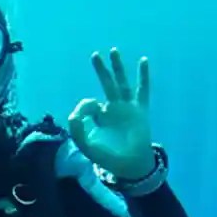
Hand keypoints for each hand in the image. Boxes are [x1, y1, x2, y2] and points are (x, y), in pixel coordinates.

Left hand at [69, 48, 155, 180]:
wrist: (130, 165)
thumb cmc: (108, 157)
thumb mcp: (87, 147)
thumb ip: (77, 133)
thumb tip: (73, 116)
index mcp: (99, 117)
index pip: (88, 104)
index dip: (83, 108)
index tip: (80, 118)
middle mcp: (113, 109)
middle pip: (106, 84)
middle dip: (100, 70)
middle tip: (94, 55)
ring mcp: (127, 108)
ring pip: (121, 83)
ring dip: (117, 68)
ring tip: (113, 51)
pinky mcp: (140, 110)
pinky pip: (143, 90)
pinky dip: (143, 76)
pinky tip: (143, 61)